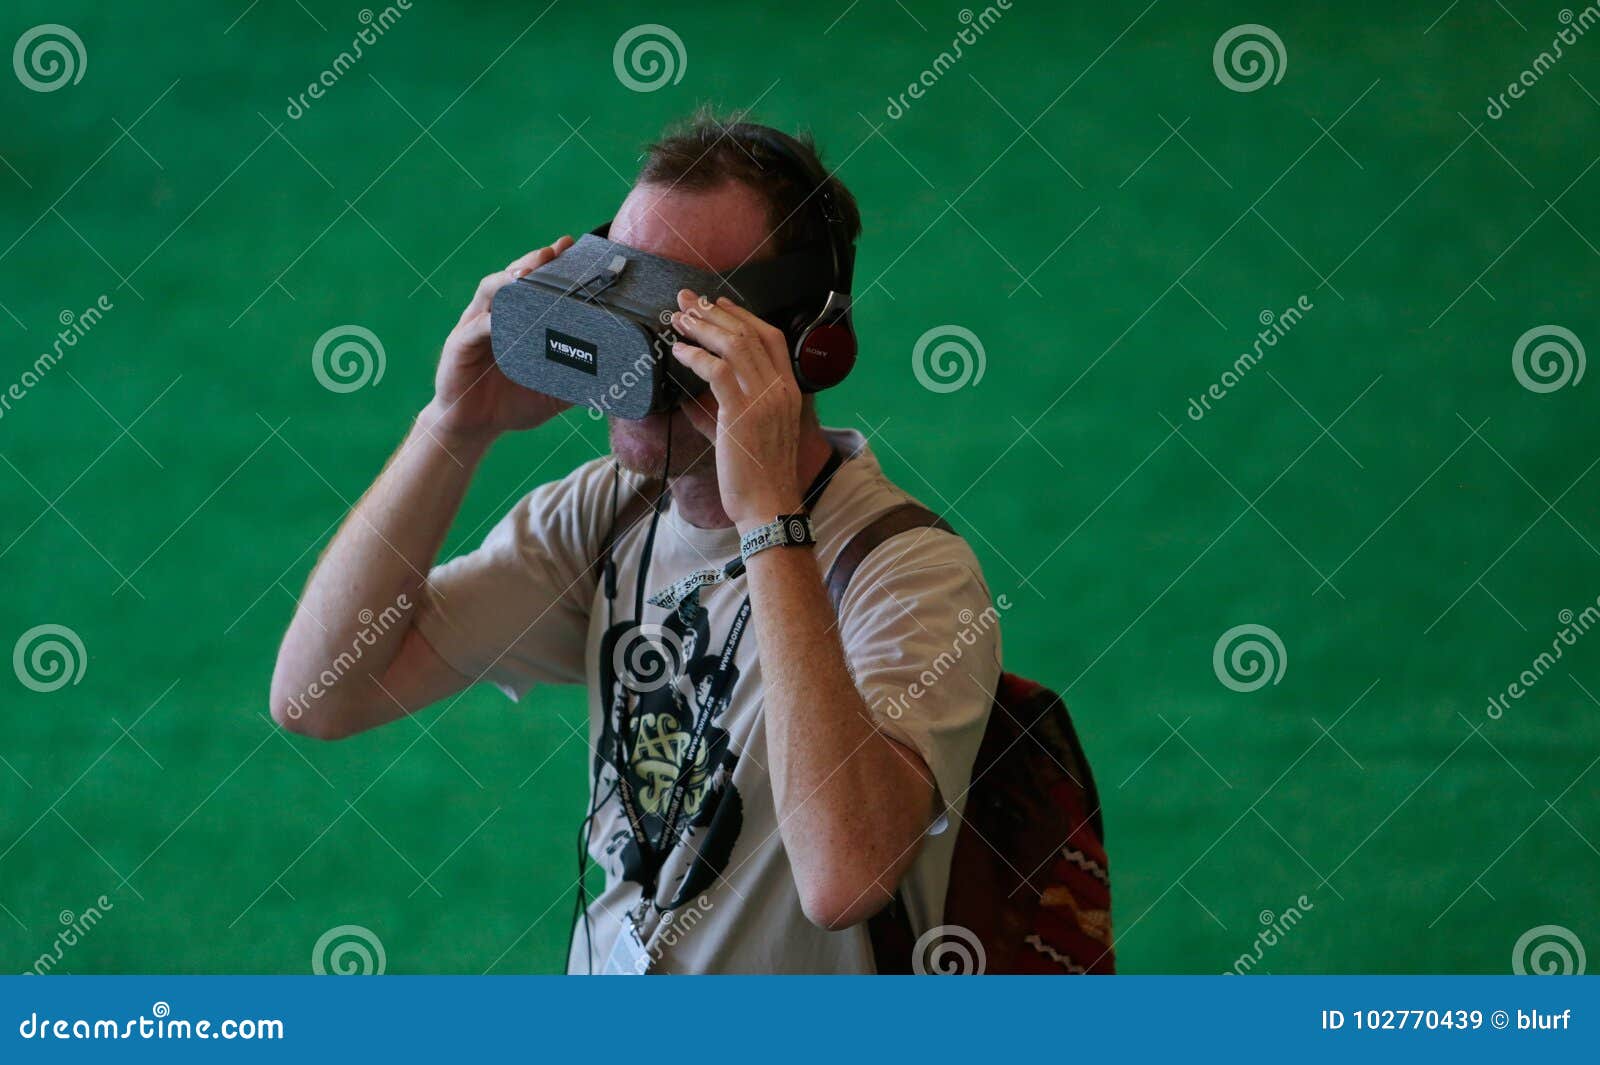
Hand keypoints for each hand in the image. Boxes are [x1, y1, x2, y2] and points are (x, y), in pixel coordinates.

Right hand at [424, 236, 575, 441]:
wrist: (474, 428)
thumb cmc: (512, 403)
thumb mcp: (554, 390)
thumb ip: (579, 378)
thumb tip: (616, 376)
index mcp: (518, 320)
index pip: (533, 282)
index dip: (549, 263)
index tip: (569, 246)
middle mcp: (495, 315)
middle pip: (512, 277)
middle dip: (531, 261)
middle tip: (552, 252)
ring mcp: (474, 328)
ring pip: (490, 292)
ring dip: (507, 280)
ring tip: (526, 274)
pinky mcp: (459, 347)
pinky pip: (474, 329)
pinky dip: (488, 321)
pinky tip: (501, 319)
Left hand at [669, 289, 802, 528]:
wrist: (768, 504)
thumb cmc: (758, 475)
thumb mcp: (749, 434)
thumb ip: (725, 412)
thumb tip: (690, 401)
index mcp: (788, 389)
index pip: (770, 336)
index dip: (742, 315)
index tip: (717, 303)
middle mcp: (780, 388)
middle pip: (749, 333)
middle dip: (714, 311)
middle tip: (687, 300)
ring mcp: (764, 399)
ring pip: (734, 344)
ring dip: (702, 327)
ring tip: (678, 319)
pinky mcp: (742, 413)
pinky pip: (717, 371)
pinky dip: (695, 356)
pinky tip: (678, 351)